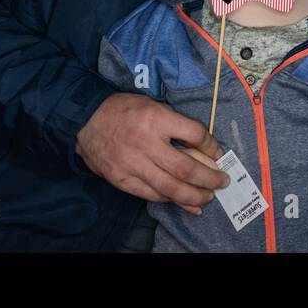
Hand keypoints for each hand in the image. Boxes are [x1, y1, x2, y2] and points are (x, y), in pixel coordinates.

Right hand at [75, 93, 229, 214]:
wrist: (85, 120)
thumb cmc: (124, 110)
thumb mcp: (153, 104)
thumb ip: (175, 124)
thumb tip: (201, 148)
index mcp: (156, 118)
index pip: (194, 134)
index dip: (212, 146)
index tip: (219, 153)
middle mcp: (146, 143)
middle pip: (186, 168)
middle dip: (209, 178)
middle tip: (222, 182)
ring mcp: (133, 164)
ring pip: (170, 188)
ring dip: (194, 196)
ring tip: (208, 197)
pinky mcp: (122, 179)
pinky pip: (152, 195)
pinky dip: (171, 200)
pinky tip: (184, 202)